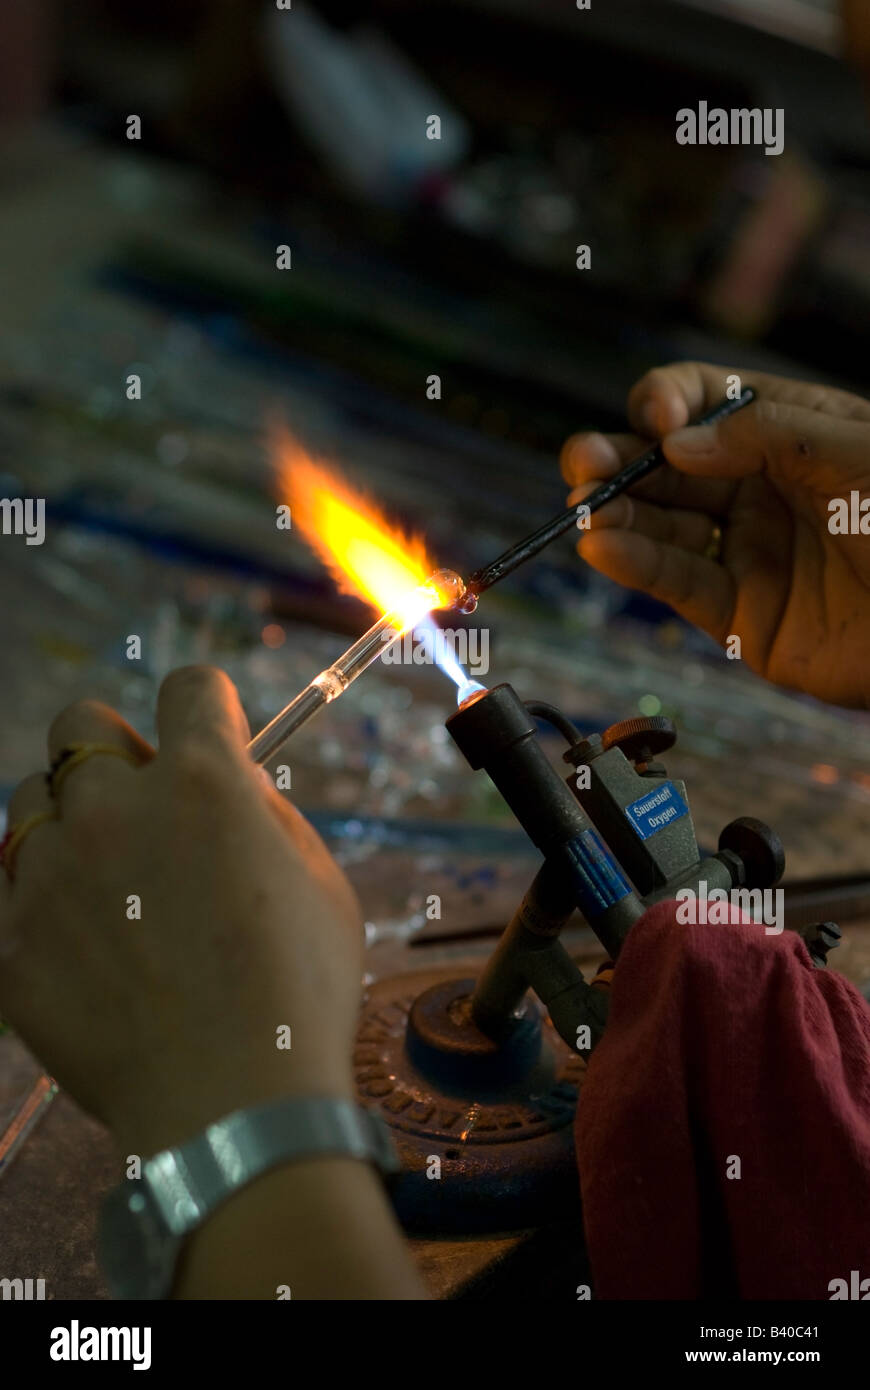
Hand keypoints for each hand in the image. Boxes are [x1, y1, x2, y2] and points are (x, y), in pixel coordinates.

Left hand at [0, 666, 363, 1157]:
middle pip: (80, 723)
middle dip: (113, 745)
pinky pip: (6, 888)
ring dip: (68, 822)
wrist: (232, 1108)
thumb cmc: (297, 994)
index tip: (208, 726)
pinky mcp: (10, 944)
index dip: (203, 704)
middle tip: (143, 800)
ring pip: (30, 803)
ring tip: (107, 882)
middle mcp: (113, 811)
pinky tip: (80, 940)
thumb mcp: (319, 880)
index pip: (186, 689)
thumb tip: (228, 779)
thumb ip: (263, 811)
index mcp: (202, 784)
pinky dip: (38, 900)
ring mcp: (50, 877)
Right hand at [561, 361, 869, 708]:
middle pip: (666, 466)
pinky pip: (678, 584)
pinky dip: (636, 565)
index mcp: (788, 433)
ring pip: (661, 526)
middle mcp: (758, 487)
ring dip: (613, 516)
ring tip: (582, 513)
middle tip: (584, 462)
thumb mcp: (856, 450)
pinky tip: (603, 548)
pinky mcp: (741, 616)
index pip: (704, 402)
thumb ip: (766, 433)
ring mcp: (747, 551)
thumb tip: (677, 442)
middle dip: (618, 459)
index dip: (668, 404)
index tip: (658, 420)